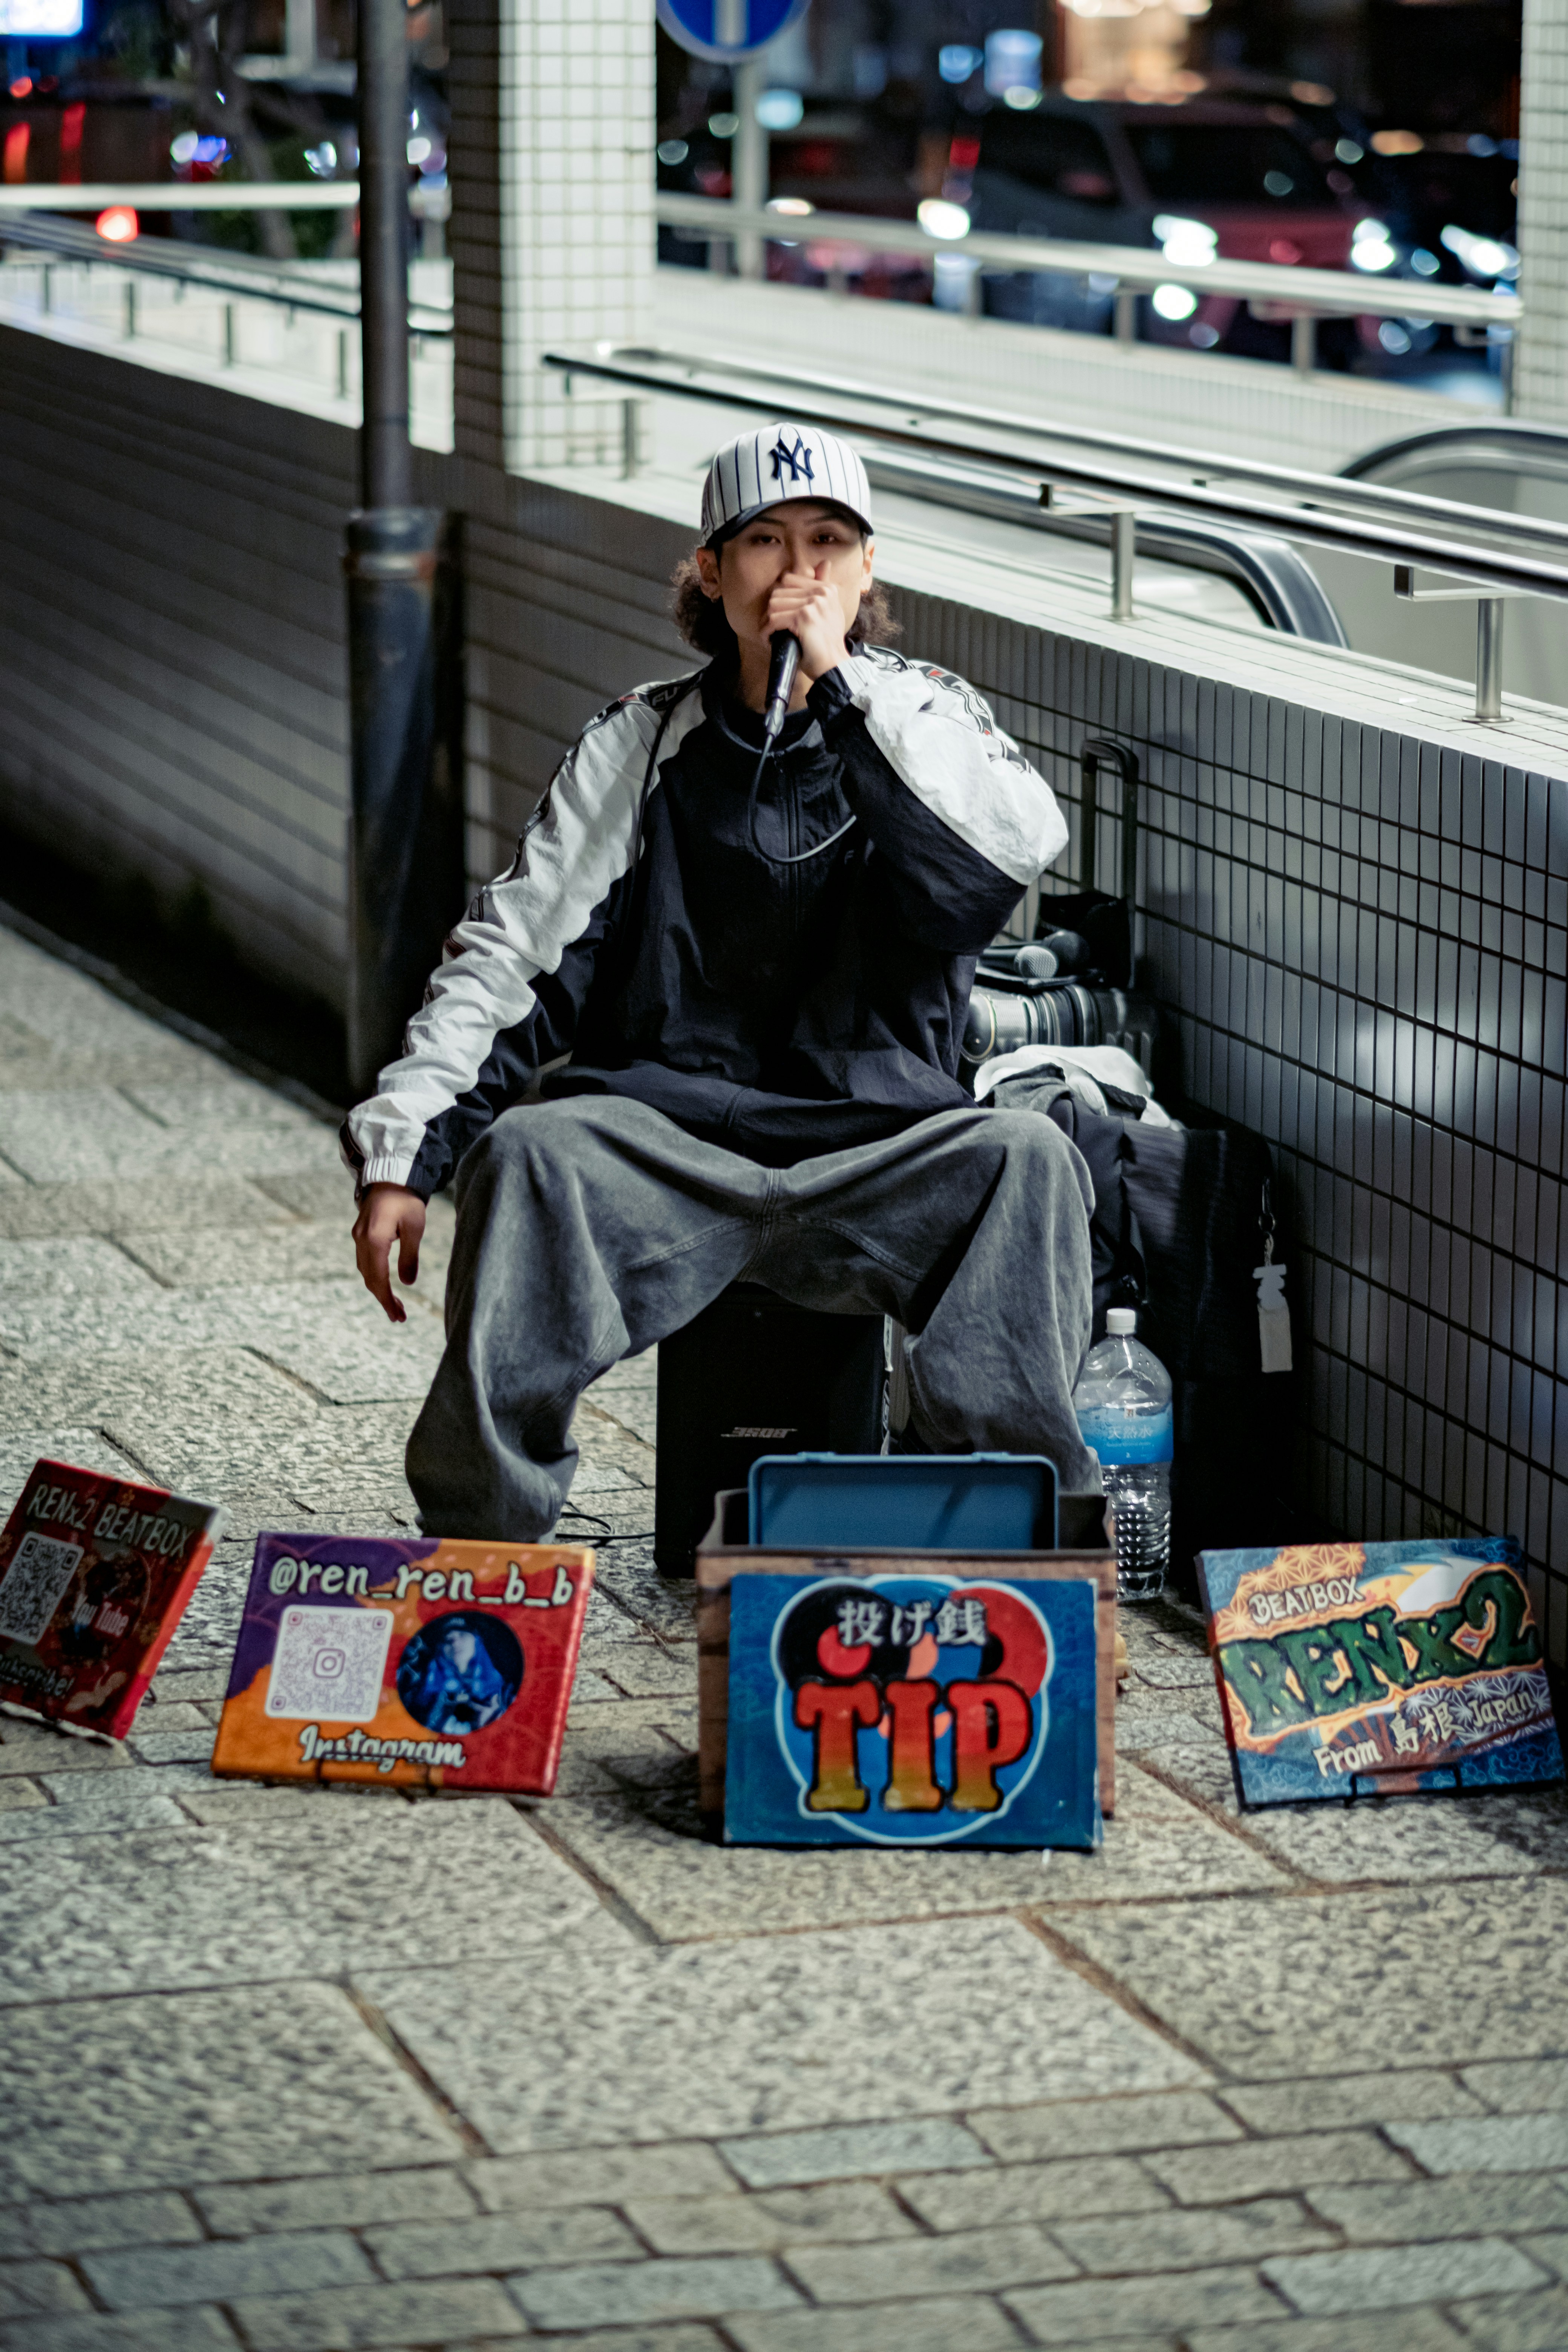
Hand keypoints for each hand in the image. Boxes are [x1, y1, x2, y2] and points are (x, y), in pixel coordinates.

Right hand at [353, 1183, 426, 1323]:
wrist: (391, 1174)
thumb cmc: (406, 1199)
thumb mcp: (414, 1227)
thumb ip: (409, 1256)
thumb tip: (407, 1283)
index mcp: (374, 1240)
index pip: (378, 1279)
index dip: (387, 1300)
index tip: (398, 1316)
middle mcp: (361, 1240)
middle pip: (369, 1278)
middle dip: (383, 1299)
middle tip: (399, 1316)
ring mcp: (358, 1236)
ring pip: (365, 1270)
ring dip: (378, 1288)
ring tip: (395, 1304)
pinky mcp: (361, 1232)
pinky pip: (365, 1260)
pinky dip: (374, 1274)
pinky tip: (386, 1282)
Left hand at [764, 567, 850, 686]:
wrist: (834, 665)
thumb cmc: (828, 643)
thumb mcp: (830, 610)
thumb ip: (824, 586)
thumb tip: (824, 562)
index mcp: (826, 588)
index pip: (788, 579)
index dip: (780, 598)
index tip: (780, 614)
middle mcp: (821, 592)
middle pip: (778, 592)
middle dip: (771, 612)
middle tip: (772, 627)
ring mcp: (812, 604)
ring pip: (773, 605)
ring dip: (767, 622)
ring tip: (771, 634)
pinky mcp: (803, 617)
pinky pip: (773, 620)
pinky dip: (766, 632)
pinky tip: (769, 640)